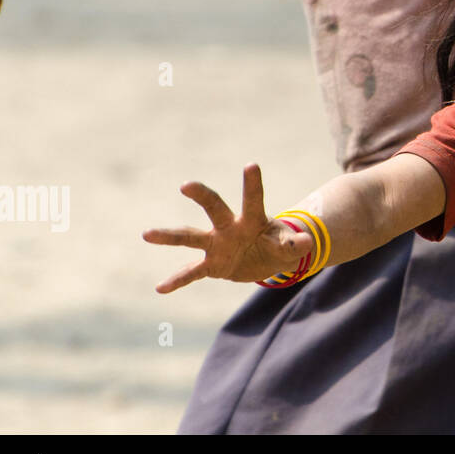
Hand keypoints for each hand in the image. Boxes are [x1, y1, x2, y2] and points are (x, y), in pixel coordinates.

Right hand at [142, 163, 312, 292]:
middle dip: (202, 196)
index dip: (253, 184)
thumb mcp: (289, 246)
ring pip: (190, 237)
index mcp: (253, 218)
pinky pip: (191, 272)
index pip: (253, 199)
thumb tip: (308, 242)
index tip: (251, 164)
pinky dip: (177, 280)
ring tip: (147, 233)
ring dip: (170, 236)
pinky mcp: (211, 264)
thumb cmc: (278, 244)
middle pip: (214, 208)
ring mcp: (216, 245)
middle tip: (187, 184)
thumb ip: (294, 245)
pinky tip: (160, 288)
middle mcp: (230, 227)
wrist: (265, 258)